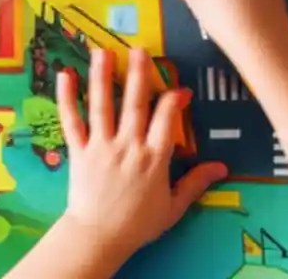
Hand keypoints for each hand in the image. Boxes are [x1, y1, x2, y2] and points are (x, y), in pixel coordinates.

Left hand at [54, 49, 226, 265]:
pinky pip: (71, 122)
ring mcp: (100, 147)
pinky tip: (65, 75)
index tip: (180, 89)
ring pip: (102, 106)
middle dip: (138, 75)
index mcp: (153, 158)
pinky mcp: (78, 152)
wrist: (98, 238)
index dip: (174, 100)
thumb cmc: (138, 224)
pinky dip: (67, 99)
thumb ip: (195, 183)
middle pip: (134, 104)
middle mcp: (127, 147)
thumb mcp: (173, 207)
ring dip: (102, 77)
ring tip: (102, 51)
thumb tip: (222, 167)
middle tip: (140, 50)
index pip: (166, 119)